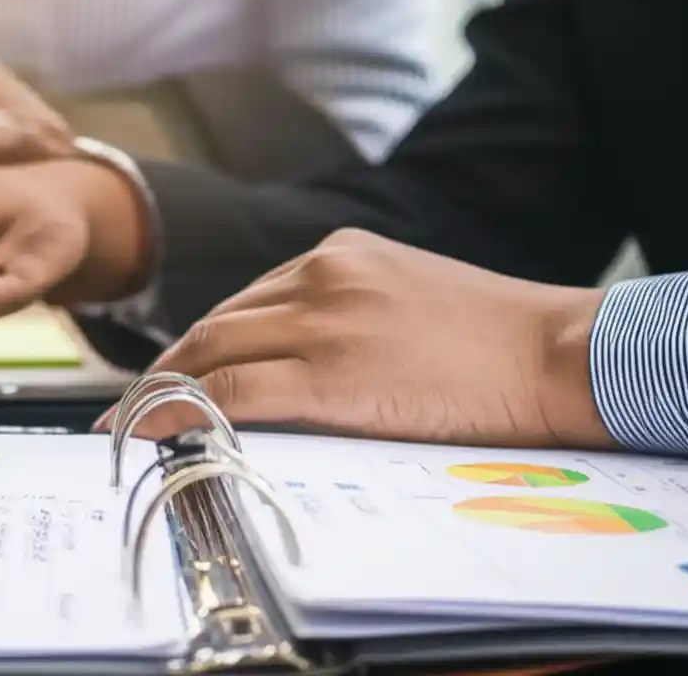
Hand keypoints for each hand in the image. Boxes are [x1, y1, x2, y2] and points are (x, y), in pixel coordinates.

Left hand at [103, 229, 614, 450]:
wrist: (555, 353)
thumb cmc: (493, 340)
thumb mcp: (405, 298)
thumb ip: (347, 314)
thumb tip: (292, 360)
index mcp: (339, 254)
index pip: (244, 301)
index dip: (198, 344)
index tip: (172, 374)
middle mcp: (322, 275)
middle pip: (215, 323)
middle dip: (167, 369)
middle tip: (133, 406)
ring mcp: (325, 321)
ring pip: (212, 353)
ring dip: (163, 392)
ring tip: (132, 426)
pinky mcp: (333, 373)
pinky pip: (231, 391)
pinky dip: (181, 412)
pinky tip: (152, 433)